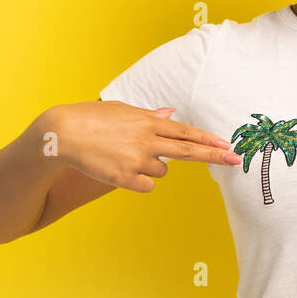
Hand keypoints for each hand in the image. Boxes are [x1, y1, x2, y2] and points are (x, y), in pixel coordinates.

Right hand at [48, 101, 241, 192]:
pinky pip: (146, 185)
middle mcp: (147, 140)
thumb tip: (169, 114)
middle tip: (235, 160)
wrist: (62, 134)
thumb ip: (148, 116)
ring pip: (161, 171)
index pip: (185, 131)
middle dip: (214, 156)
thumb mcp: (122, 112)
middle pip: (188, 151)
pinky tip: (119, 169)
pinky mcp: (125, 178)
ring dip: (150, 167)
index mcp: (147, 122)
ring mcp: (137, 159)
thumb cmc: (90, 120)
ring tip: (124, 156)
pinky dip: (137, 180)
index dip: (208, 139)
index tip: (227, 144)